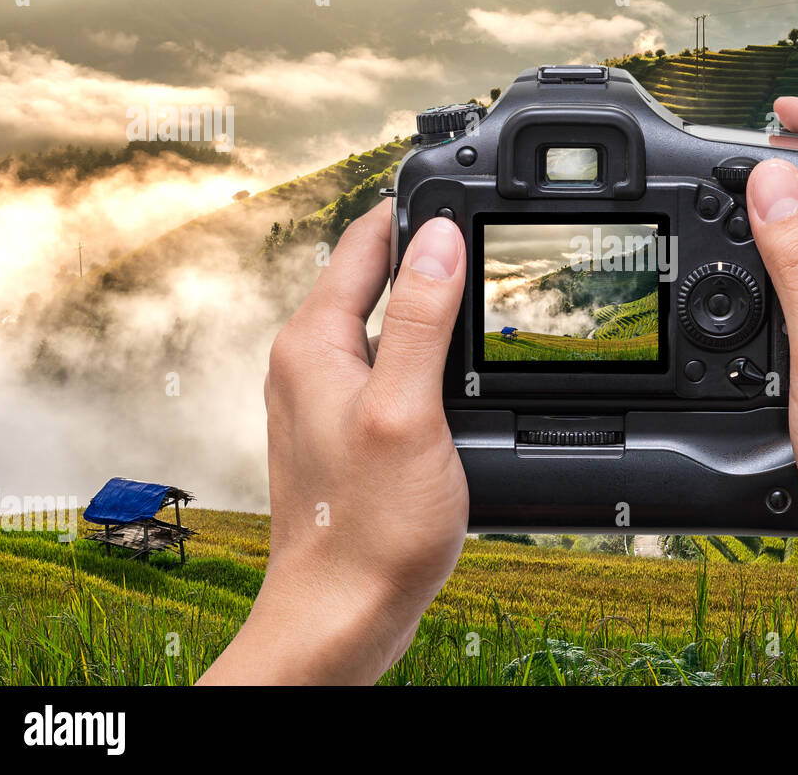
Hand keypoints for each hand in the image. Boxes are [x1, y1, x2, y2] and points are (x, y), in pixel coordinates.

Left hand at [199, 201, 467, 684]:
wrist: (343, 614)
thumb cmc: (368, 528)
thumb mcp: (406, 409)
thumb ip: (420, 319)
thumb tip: (438, 236)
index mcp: (313, 343)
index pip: (363, 240)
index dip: (415, 205)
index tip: (463, 183)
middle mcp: (310, 362)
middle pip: (374, 275)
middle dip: (429, 247)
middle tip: (488, 227)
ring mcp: (327, 396)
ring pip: (385, 321)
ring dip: (430, 299)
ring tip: (485, 282)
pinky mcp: (348, 429)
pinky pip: (390, 363)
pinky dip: (427, 349)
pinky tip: (463, 364)